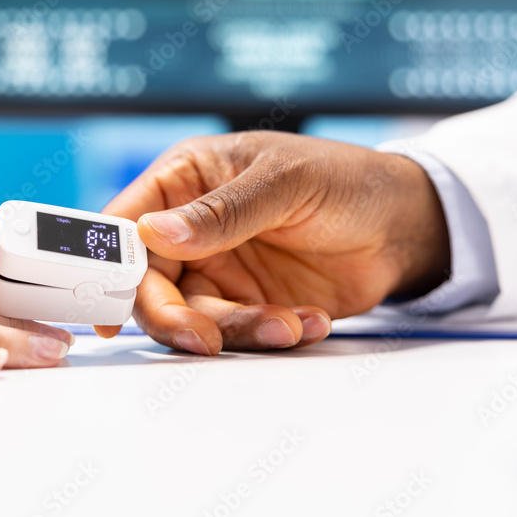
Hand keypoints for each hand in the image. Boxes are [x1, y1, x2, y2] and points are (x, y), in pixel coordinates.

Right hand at [96, 132, 450, 354]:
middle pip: (151, 283)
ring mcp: (219, 268)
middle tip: (205, 337)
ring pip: (192, 316)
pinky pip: (236, 332)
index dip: (111, 266)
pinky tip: (309, 318)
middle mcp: (192, 228)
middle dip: (175, 316)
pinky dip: (269, 334)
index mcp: (186, 180)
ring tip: (289, 321)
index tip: (111, 309)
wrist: (405, 225)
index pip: (128, 224)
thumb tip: (154, 234)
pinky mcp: (247, 303)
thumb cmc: (344, 179)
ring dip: (236, 329)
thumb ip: (219, 213)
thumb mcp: (283, 183)